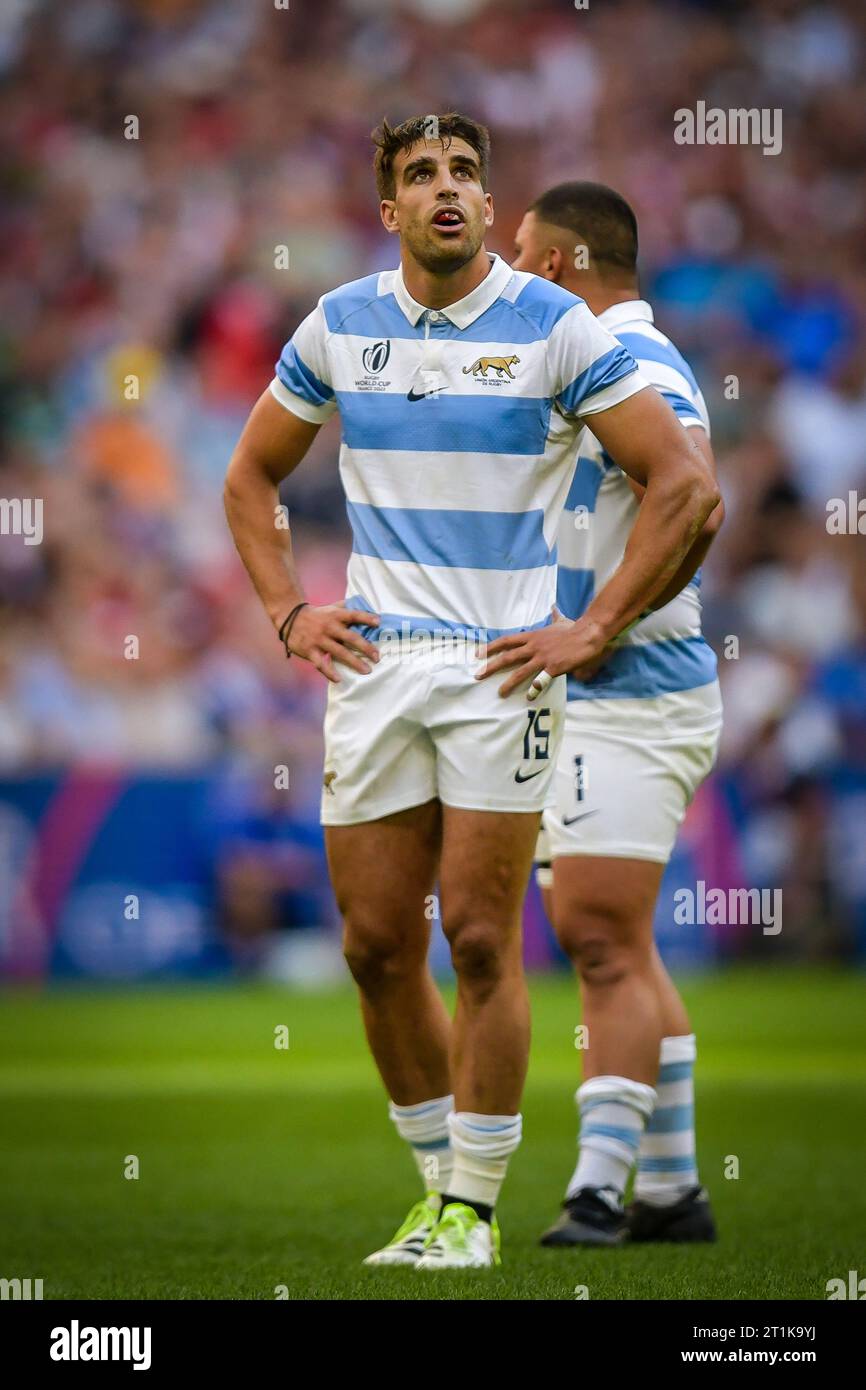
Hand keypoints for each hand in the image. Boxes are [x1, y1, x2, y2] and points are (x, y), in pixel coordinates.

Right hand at [285, 604, 379, 681]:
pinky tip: (339, 679)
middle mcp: (329, 627)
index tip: (378, 622)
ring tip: (367, 670)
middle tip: (377, 657)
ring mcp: (319, 640)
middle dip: (365, 648)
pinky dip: (329, 672)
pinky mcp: (310, 651)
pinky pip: (321, 664)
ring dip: (354, 662)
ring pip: (339, 652)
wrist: (290, 617)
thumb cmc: (316, 615)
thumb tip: (364, 604)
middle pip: (350, 637)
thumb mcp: (330, 608)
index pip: (353, 615)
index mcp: (335, 616)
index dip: (366, 618)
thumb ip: (346, 608)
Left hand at [476, 609, 608, 697]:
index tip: (478, 654)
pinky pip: (540, 681)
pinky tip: (528, 698)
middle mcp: (533, 647)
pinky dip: (533, 690)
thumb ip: (554, 616)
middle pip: (507, 657)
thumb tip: (554, 608)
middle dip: (490, 666)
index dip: (491, 647)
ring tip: (499, 693)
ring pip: (520, 671)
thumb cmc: (574, 628)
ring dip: (508, 683)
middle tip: (478, 675)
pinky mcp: (553, 668)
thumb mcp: (561, 621)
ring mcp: (542, 658)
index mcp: (532, 636)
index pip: (506, 641)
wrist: (588, 634)